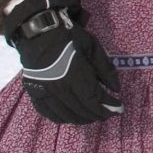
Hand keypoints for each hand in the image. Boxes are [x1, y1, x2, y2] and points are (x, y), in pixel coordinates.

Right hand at [2, 0, 122, 124]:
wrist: (39, 33)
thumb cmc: (70, 38)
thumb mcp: (94, 48)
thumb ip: (106, 69)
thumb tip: (116, 89)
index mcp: (74, 75)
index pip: (93, 99)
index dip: (108, 107)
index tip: (119, 109)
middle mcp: (57, 87)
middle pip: (81, 110)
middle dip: (98, 114)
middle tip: (109, 113)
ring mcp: (43, 92)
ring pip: (65, 115)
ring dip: (83, 119)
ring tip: (94, 116)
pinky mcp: (33, 93)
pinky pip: (47, 113)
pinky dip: (62, 118)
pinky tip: (72, 117)